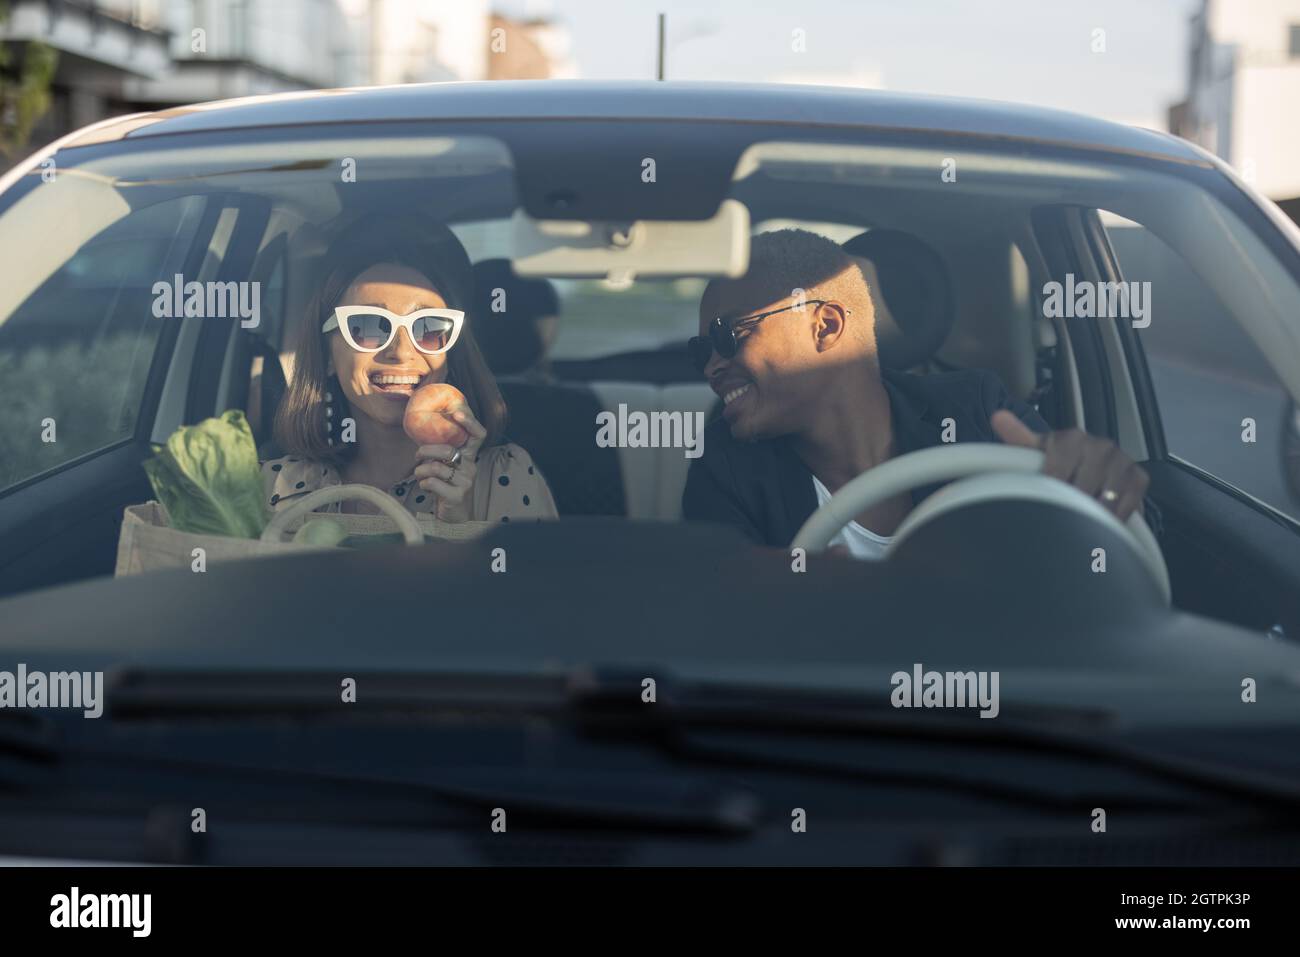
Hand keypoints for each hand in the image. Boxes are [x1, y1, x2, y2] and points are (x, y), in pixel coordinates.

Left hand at [413, 408, 486, 522]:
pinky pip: (433, 483)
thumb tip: (422, 427)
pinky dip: (423, 483)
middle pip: (449, 450)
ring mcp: (465, 482)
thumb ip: (441, 449)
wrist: (454, 513)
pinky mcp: (457, 496)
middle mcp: (470, 467)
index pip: (478, 435)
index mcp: (469, 456)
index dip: (470, 422)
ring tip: (420, 474)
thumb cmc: (446, 484)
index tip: (457, 412)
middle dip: (426, 450)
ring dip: (421, 471)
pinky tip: (425, 486)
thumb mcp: (446, 464)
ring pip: (437, 467)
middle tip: (417, 455)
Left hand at [990, 410, 1148, 520]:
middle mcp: (1100, 446)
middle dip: (1069, 505)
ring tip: (1078, 517)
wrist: (1091, 466)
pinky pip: (1124, 506)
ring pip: (1103, 500)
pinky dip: (1110, 517)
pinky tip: (1098, 517)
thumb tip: (998, 417)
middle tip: (1061, 513)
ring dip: (1090, 513)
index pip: (1056, 472)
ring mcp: (1122, 461)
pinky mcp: (1139, 478)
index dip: (1048, 492)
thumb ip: (1018, 438)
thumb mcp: (1036, 451)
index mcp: (1072, 438)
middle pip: (1080, 489)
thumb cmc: (1059, 460)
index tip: (1043, 502)